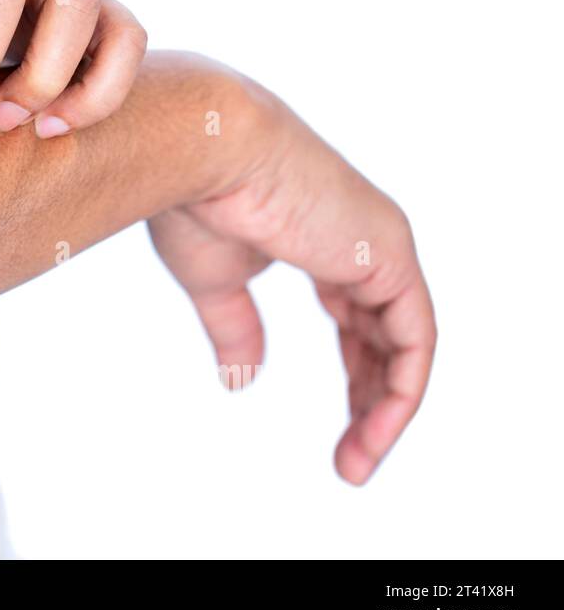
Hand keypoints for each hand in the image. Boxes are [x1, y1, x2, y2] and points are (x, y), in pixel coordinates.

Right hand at [148, 90, 436, 484]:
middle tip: (350, 458)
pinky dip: (402, 391)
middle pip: (383, 333)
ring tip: (355, 463)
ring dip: (385, 409)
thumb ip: (237, 327)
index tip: (336, 429)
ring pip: (405, 342)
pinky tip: (376, 430)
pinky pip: (416, 339)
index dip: (352, 371)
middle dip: (371, 398)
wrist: (199, 146)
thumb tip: (242, 382)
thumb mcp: (215, 279)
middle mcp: (359, 237)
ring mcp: (379, 243)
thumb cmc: (194, 199)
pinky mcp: (388, 254)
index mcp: (319, 234)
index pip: (354, 314)